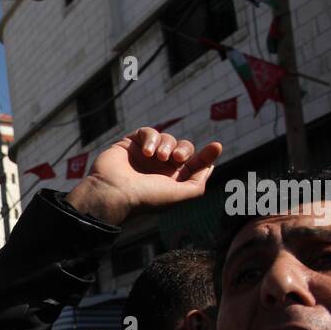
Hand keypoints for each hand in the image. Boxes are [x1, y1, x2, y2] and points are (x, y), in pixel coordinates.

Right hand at [67, 126, 222, 224]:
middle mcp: (159, 168)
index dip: (206, 155)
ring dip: (166, 145)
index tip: (216, 146)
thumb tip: (209, 167)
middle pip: (183, 148)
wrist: (113, 192)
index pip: (194, 164)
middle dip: (184, 149)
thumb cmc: (146, 197)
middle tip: (175, 158)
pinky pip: (148, 132)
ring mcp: (145, 155)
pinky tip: (147, 151)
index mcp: (171, 181)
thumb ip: (198, 184)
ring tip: (157, 157)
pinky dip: (151, 138)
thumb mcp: (179, 195)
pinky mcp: (130, 144)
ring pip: (167, 138)